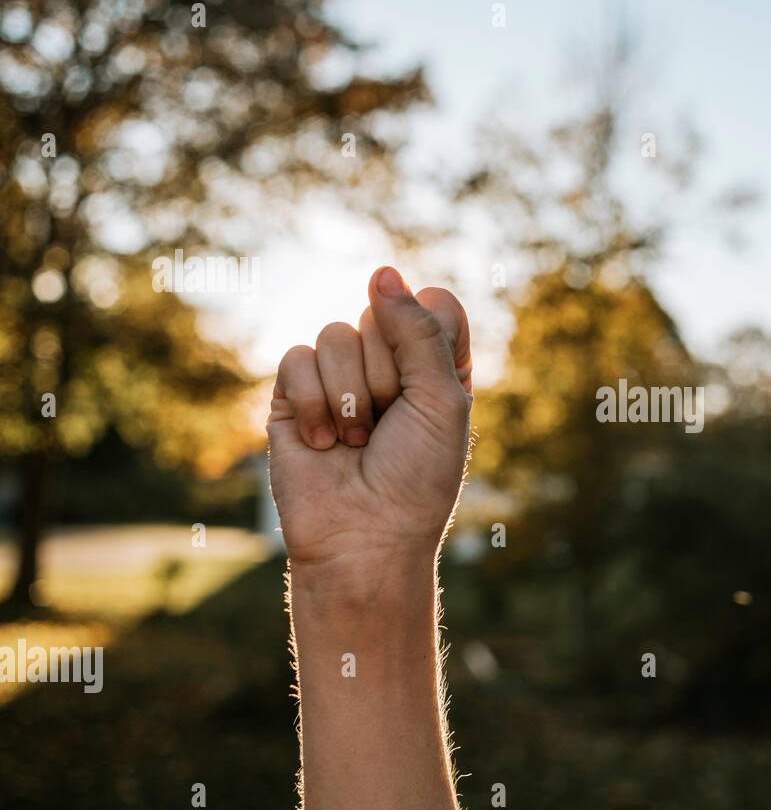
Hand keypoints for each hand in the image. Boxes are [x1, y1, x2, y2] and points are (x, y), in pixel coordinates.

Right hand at [267, 266, 472, 568]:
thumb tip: (382, 271)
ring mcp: (337, 377)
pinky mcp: (292, 395)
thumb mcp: (440, 399)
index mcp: (435, 365)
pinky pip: (296, 359)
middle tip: (389, 425)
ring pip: (335, 334)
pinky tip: (323, 443)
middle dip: (387, 375)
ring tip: (357, 441)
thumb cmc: (416, 478)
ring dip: (350, 396)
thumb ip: (418, 330)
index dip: (427, 332)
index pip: (434, 303)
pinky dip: (313, 405)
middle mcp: (387, 365)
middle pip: (381, 314)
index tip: (429, 382)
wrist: (365, 539)